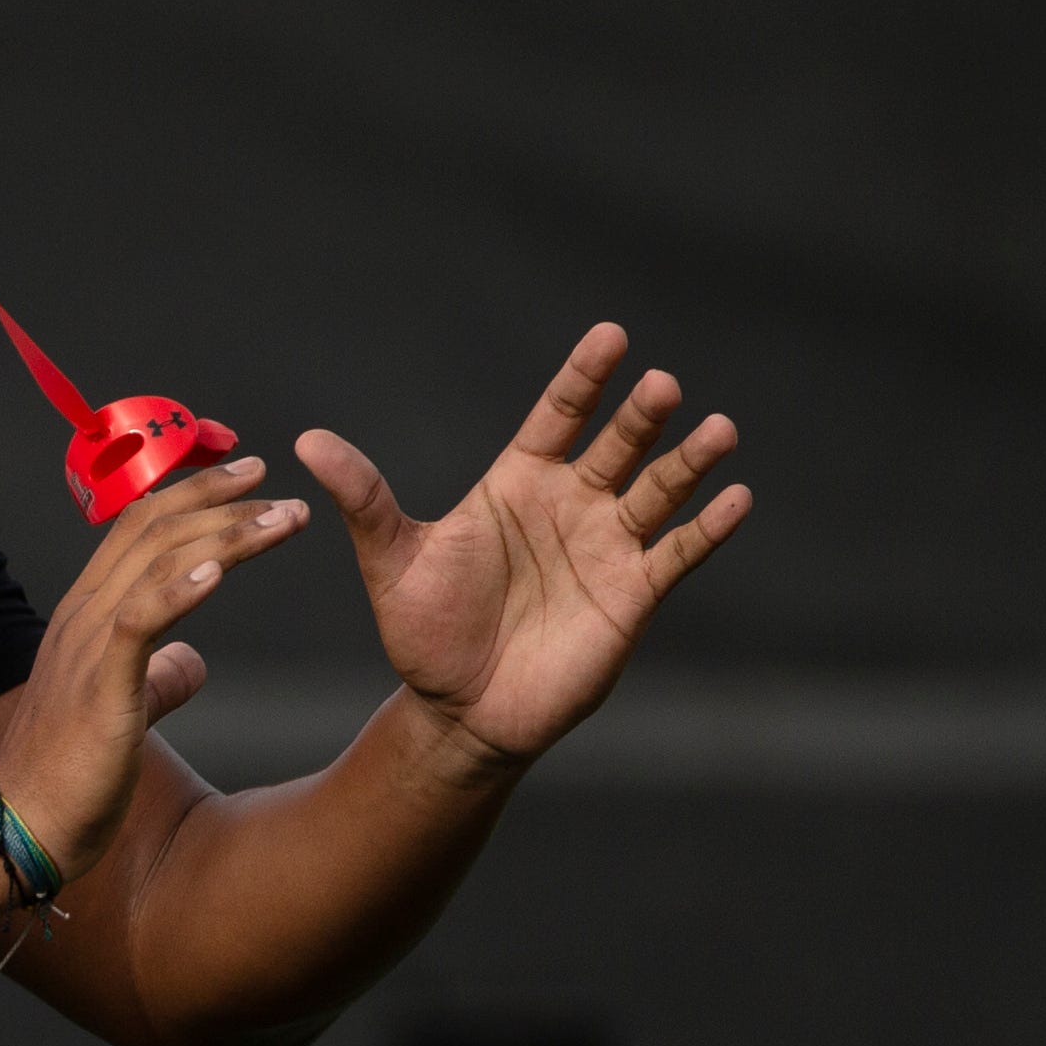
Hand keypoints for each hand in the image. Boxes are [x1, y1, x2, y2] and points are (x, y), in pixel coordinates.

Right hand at [0, 458, 308, 882]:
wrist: (22, 824)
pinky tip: (218, 573)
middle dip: (217, 499)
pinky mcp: (98, 685)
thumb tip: (194, 662)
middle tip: (272, 481)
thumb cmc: (72, 774)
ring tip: (278, 519)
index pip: (139, 528)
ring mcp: (87, 645)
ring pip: (157, 563)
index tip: (246, 480)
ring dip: (224, 535)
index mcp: (88, 613)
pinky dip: (178, 591)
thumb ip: (158, 675)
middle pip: (153, 530)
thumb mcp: (124, 708)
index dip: (192, 496)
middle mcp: (84, 614)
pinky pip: (138, 622)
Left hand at [296, 324, 750, 768]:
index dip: (583, 377)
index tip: (610, 336)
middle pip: (615, 444)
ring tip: (718, 428)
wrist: (459, 709)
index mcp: (516, 482)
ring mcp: (606, 547)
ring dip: (689, 461)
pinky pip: (677, 554)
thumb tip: (308, 440)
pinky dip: (708, 528)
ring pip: (658, 490)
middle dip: (639, 414)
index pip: (558, 414)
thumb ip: (364, 498)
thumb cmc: (425, 631)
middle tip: (660, 383)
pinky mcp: (632, 595)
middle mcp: (569, 504)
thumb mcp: (391, 559)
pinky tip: (737, 498)